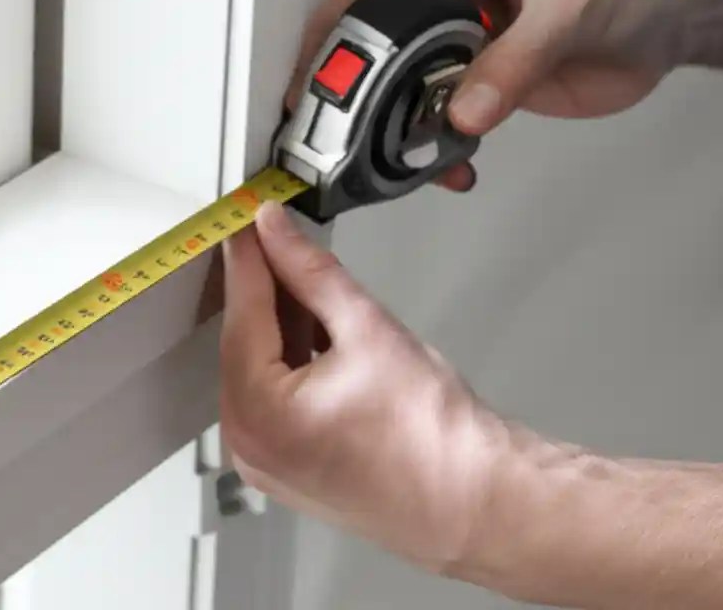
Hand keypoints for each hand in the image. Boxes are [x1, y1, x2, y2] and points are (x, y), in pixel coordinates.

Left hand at [219, 201, 507, 573]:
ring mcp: (263, 466)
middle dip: (264, 292)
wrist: (480, 504)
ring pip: (258, 374)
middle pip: (243, 347)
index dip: (248, 259)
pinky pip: (273, 404)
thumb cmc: (431, 427)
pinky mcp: (287, 474)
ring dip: (280, 327)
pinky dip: (289, 365)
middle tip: (279, 239)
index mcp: (256, 413)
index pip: (242, 315)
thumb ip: (312, 273)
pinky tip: (314, 329)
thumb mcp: (367, 329)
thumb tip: (275, 228)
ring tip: (305, 279)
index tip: (248, 220)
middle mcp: (245, 445)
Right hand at [288, 0, 669, 190]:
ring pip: (405, 87)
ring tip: (399, 157)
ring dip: (401, 127)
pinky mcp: (484, 79)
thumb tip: (463, 112)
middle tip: (343, 131)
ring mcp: (465, 39)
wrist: (676, 20)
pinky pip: (443, 116)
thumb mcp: (568, 13)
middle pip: (377, 45)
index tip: (311, 78)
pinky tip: (451, 164)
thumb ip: (514, 63)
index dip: (332, 33)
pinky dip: (440, 146)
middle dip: (360, 91)